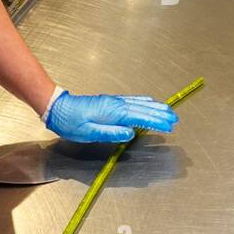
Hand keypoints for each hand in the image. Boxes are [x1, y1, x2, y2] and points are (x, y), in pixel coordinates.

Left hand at [44, 91, 177, 142]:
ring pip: (139, 104)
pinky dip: (143, 102)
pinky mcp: (110, 102)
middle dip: (160, 114)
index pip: (140, 118)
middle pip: (143, 109)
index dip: (156, 122)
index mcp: (112, 113)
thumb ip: (110, 132)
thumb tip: (130, 133)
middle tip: (175, 119)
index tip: (169, 125)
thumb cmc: (71, 122)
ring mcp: (113, 102)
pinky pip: (131, 101)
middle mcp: (115, 105)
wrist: (59, 108)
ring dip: (155, 108)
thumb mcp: (88, 132)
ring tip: (168, 111)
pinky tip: (149, 102)